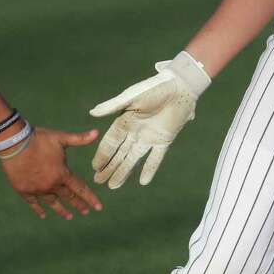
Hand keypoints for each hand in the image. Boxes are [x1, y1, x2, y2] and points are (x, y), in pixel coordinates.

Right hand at [0, 127, 103, 219]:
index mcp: (62, 174)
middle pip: (68, 197)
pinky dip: (39, 209)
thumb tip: (97, 132)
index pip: (80, 189)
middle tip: (85, 212)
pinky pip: (33, 203)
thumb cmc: (39, 139)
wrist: (14, 143)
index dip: (90, 198)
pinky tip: (43, 215)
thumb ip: (80, 139)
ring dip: (61, 210)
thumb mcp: (61, 138)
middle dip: (78, 205)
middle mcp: (51, 185)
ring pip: (52, 203)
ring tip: (69, 217)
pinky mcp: (24, 191)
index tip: (99, 207)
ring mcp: (37, 190)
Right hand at [89, 52, 210, 188]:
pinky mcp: (165, 140)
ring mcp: (150, 137)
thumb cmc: (155, 88)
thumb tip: (92, 113)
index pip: (111, 142)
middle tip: (98, 182)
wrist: (181, 87)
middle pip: (119, 153)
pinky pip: (156, 158)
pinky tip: (143, 182)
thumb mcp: (132, 97)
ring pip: (133, 158)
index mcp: (125, 120)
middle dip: (109, 167)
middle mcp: (135, 131)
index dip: (102, 154)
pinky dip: (150, 169)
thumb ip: (113, 106)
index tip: (94, 167)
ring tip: (113, 186)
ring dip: (124, 171)